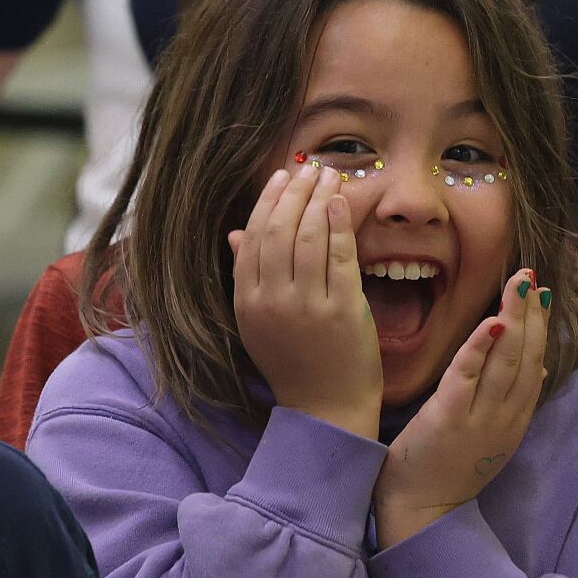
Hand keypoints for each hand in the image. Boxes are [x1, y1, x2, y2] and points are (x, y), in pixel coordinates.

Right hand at [230, 164, 382, 438]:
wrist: (326, 409)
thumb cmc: (295, 363)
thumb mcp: (259, 322)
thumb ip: (247, 276)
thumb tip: (235, 233)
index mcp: (247, 301)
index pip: (253, 237)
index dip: (267, 202)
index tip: (281, 177)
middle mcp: (273, 301)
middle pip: (280, 231)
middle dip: (295, 193)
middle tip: (310, 169)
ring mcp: (308, 306)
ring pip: (309, 238)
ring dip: (319, 200)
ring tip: (330, 176)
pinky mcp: (343, 311)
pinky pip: (340, 257)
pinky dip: (340, 225)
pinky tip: (342, 202)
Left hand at [374, 269, 548, 545]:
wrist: (421, 512)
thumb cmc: (448, 470)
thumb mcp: (492, 436)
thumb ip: (513, 401)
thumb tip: (539, 366)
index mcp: (515, 420)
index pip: (536, 365)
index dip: (541, 328)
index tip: (542, 295)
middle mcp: (505, 418)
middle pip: (527, 357)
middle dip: (531, 314)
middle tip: (532, 276)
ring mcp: (480, 419)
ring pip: (506, 362)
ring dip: (514, 320)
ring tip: (519, 286)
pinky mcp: (450, 419)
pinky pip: (468, 377)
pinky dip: (480, 347)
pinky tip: (490, 321)